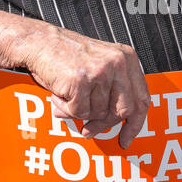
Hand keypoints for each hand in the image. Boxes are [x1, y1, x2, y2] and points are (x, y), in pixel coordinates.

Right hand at [22, 25, 150, 147]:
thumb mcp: (101, 65)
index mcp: (127, 59)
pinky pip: (79, 111)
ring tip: (66, 95)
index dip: (135, 123)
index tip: (126, 138)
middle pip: (123, 110)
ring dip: (78, 111)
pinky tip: (59, 94)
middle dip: (104, 125)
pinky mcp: (82, 81)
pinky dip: (66, 108)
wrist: (39, 42)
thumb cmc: (66, 56)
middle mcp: (118, 63)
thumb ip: (115, 87)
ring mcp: (100, 72)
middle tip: (88, 130)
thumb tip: (120, 121)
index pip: (142, 99)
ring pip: (98, 113)